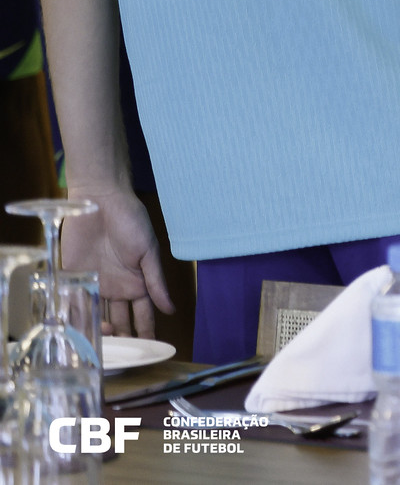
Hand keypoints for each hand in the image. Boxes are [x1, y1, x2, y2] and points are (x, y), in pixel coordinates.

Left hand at [60, 188, 171, 337]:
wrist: (100, 200)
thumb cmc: (131, 221)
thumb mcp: (149, 251)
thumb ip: (156, 282)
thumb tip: (170, 309)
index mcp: (137, 283)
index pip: (143, 315)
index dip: (146, 332)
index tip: (150, 350)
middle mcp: (116, 288)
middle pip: (119, 321)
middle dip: (122, 339)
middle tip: (122, 356)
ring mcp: (94, 284)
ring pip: (96, 316)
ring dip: (99, 332)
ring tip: (101, 348)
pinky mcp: (72, 277)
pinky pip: (73, 302)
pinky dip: (74, 318)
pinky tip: (76, 332)